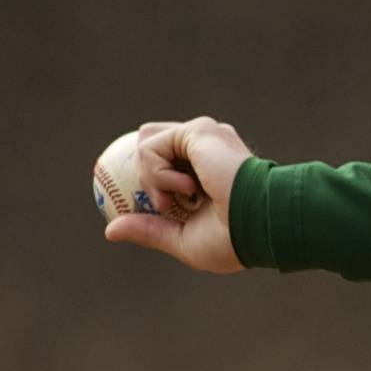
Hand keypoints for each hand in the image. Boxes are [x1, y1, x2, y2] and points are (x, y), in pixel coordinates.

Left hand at [92, 117, 256, 275]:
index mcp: (208, 167)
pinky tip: (186, 189)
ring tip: (175, 199)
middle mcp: (205, 145)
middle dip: (145, 173)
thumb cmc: (233, 239)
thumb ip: (151, 230)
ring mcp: (201, 135)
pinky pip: (151, 147)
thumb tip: (110, 230)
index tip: (150, 204)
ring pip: (146, 143)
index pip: (165, 158)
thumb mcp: (183, 240)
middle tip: (164, 203)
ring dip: (150, 177)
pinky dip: (158, 174)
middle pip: (150, 140)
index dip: (147, 176)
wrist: (261, 225)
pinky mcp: (196, 130)